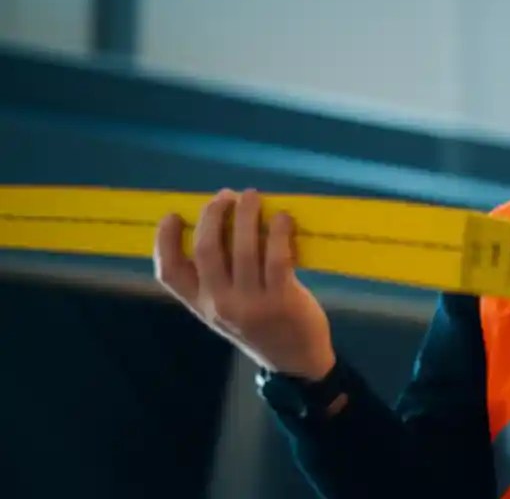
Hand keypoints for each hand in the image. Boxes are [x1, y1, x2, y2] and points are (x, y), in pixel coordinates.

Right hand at [153, 188, 335, 379]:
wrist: (296, 362)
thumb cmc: (262, 326)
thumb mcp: (228, 309)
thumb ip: (219, 278)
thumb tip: (224, 223)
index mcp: (201, 306)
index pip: (169, 273)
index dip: (165, 241)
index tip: (173, 215)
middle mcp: (220, 304)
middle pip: (206, 249)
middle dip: (213, 215)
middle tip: (226, 196)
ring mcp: (250, 303)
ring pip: (242, 248)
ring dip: (246, 214)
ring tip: (252, 196)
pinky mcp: (282, 300)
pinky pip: (276, 256)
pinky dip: (278, 231)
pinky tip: (282, 217)